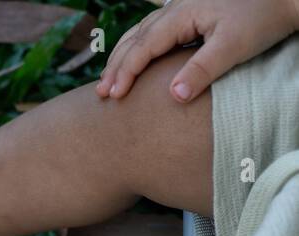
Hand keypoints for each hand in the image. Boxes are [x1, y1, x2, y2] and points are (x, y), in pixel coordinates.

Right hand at [97, 0, 298, 102]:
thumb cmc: (264, 18)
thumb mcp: (233, 46)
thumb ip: (202, 70)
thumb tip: (174, 97)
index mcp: (181, 14)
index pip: (143, 48)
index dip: (125, 72)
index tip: (113, 96)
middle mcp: (176, 8)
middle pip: (135, 39)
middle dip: (115, 66)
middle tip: (101, 94)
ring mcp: (182, 8)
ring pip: (141, 33)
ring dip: (122, 56)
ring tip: (109, 79)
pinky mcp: (192, 12)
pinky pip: (153, 31)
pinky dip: (137, 48)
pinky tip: (136, 59)